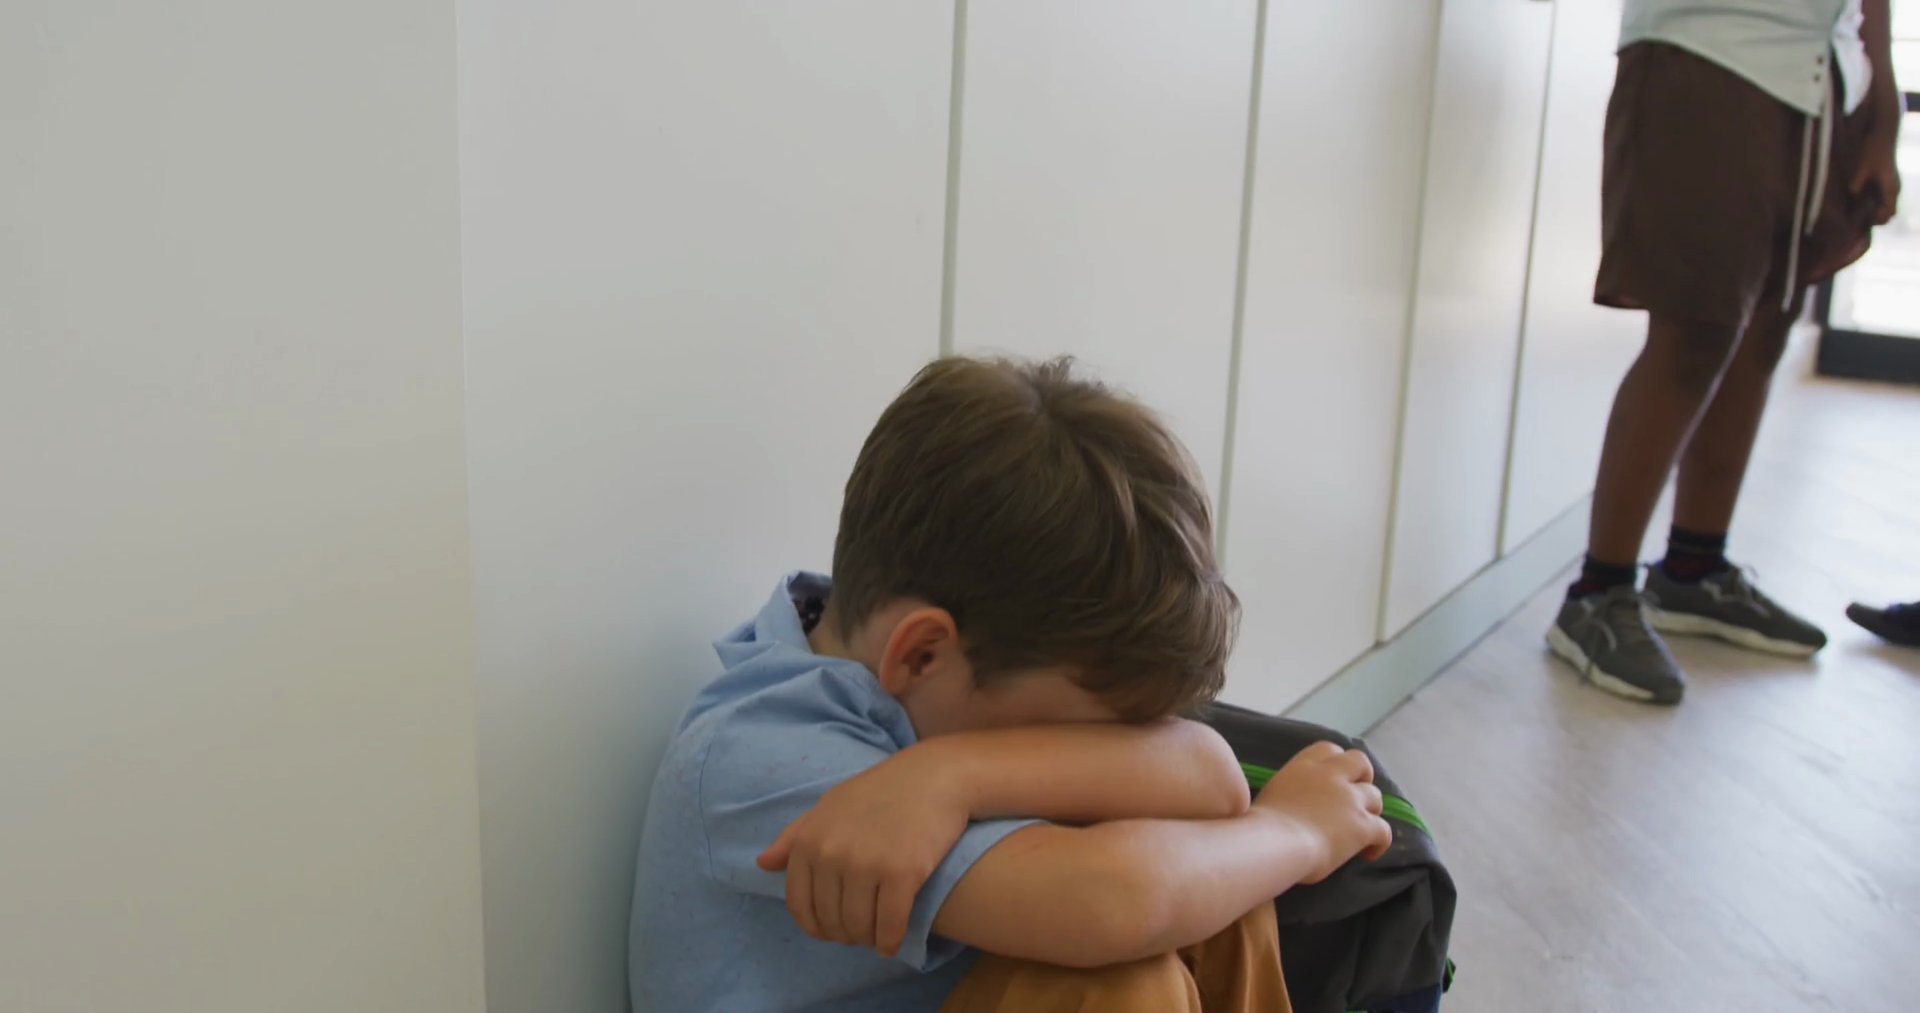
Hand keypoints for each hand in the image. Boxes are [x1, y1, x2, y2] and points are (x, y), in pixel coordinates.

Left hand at [756, 746, 967, 956]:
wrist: (934, 776)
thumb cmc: (880, 791)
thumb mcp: (829, 806)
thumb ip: (794, 836)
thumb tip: (763, 864)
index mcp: (810, 840)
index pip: (800, 904)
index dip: (814, 926)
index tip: (830, 931)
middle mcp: (832, 854)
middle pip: (830, 919)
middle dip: (844, 934)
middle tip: (859, 934)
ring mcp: (867, 864)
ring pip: (859, 926)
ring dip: (867, 940)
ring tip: (875, 937)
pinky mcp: (903, 873)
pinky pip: (890, 924)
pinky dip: (890, 941)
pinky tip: (892, 944)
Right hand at [1250, 741, 1392, 882]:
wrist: (1274, 844)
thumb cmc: (1259, 825)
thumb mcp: (1270, 795)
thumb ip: (1288, 792)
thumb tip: (1292, 806)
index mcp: (1303, 766)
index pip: (1328, 749)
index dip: (1337, 761)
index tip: (1335, 776)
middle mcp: (1330, 776)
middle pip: (1360, 761)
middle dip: (1364, 775)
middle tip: (1358, 795)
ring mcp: (1350, 799)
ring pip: (1375, 796)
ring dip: (1370, 810)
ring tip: (1361, 827)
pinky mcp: (1363, 825)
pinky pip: (1384, 830)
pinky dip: (1380, 842)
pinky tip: (1370, 854)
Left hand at [1852, 100, 1903, 225]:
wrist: (1883, 130)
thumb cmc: (1872, 148)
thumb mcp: (1861, 168)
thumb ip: (1856, 185)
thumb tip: (1851, 199)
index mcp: (1891, 188)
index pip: (1888, 214)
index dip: (1874, 222)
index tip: (1858, 224)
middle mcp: (1894, 188)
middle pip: (1888, 213)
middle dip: (1873, 219)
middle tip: (1854, 220)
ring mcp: (1892, 184)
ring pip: (1885, 205)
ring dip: (1872, 211)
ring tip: (1853, 212)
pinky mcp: (1887, 179)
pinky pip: (1882, 197)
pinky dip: (1872, 203)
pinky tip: (1856, 200)